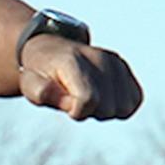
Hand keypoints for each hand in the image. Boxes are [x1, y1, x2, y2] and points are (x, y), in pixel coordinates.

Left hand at [17, 37, 143, 120]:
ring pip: (123, 107)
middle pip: (107, 108)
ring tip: (89, 97)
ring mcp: (116, 62)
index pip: (88, 99)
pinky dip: (120, 106)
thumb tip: (69, 103)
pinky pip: (135, 101)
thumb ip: (42, 93)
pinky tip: (103, 97)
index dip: (76, 111)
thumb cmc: (40, 73)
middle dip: (90, 112)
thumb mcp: (29, 84)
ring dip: (106, 111)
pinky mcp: (125, 69)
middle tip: (75, 99)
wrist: (52, 51)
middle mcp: (100, 58)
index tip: (65, 103)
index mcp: (74, 61)